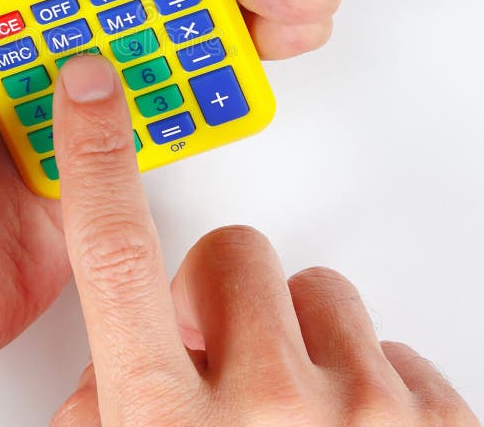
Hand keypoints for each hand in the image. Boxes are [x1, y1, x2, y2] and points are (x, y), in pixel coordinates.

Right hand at [49, 55, 478, 426]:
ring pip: (319, 291)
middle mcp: (269, 412)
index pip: (114, 253)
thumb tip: (116, 364)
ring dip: (295, 341)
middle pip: (235, 253)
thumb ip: (99, 415)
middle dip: (220, 297)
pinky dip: (365, 384)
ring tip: (289, 418)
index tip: (91, 91)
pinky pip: (392, 346)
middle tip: (217, 360)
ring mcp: (369, 418)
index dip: (96, 159)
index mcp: (167, 425)